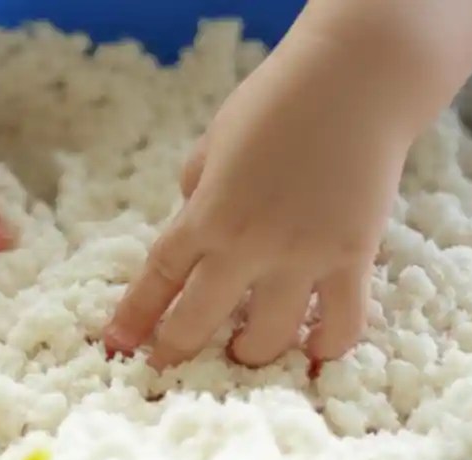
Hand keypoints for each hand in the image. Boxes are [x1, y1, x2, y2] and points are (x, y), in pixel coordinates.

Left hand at [103, 34, 410, 370]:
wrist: (354, 82)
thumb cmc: (277, 103)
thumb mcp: (213, 145)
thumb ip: (198, 196)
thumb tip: (195, 229)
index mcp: (207, 212)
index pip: (159, 276)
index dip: (135, 316)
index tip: (117, 345)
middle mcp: (248, 243)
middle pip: (199, 320)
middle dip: (177, 350)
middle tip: (170, 366)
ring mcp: (303, 256)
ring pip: (269, 338)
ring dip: (251, 354)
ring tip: (248, 351)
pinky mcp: (353, 259)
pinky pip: (341, 324)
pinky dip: (326, 347)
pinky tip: (314, 352)